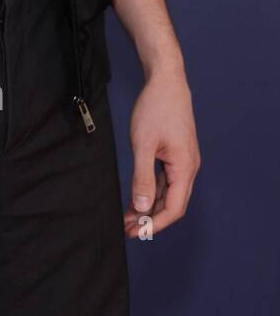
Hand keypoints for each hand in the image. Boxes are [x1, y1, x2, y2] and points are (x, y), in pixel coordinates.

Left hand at [122, 66, 200, 238]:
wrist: (166, 81)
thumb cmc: (156, 108)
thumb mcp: (144, 144)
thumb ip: (143, 177)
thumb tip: (141, 207)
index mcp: (185, 167)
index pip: (174, 208)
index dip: (155, 224)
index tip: (136, 233)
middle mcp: (188, 167)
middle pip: (173, 204)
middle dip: (151, 219)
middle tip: (127, 229)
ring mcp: (183, 160)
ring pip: (169, 192)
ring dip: (150, 206)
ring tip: (128, 217)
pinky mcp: (176, 153)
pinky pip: (167, 179)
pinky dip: (153, 190)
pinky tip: (138, 196)